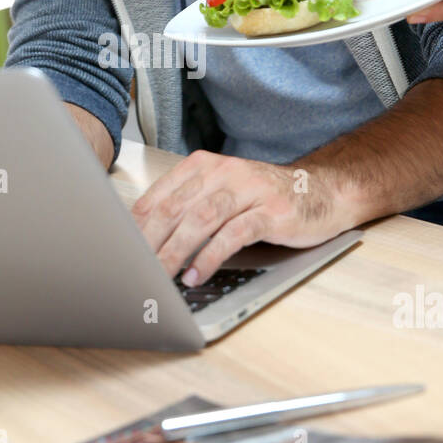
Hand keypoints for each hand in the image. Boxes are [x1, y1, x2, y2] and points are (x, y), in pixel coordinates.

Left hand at [131, 150, 348, 284]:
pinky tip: (197, 274)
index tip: (119, 251)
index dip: (135, 227)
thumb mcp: (222, 193)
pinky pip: (233, 234)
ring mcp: (248, 191)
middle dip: (148, 242)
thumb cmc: (265, 197)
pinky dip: (210, 256)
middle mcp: (223, 173)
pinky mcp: (271, 212)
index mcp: (204, 167)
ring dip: (175, 250)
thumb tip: (146, 240)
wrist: (322, 191)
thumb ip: (188, 208)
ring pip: (200, 220)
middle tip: (131, 268)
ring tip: (160, 275)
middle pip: (174, 208)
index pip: (158, 197)